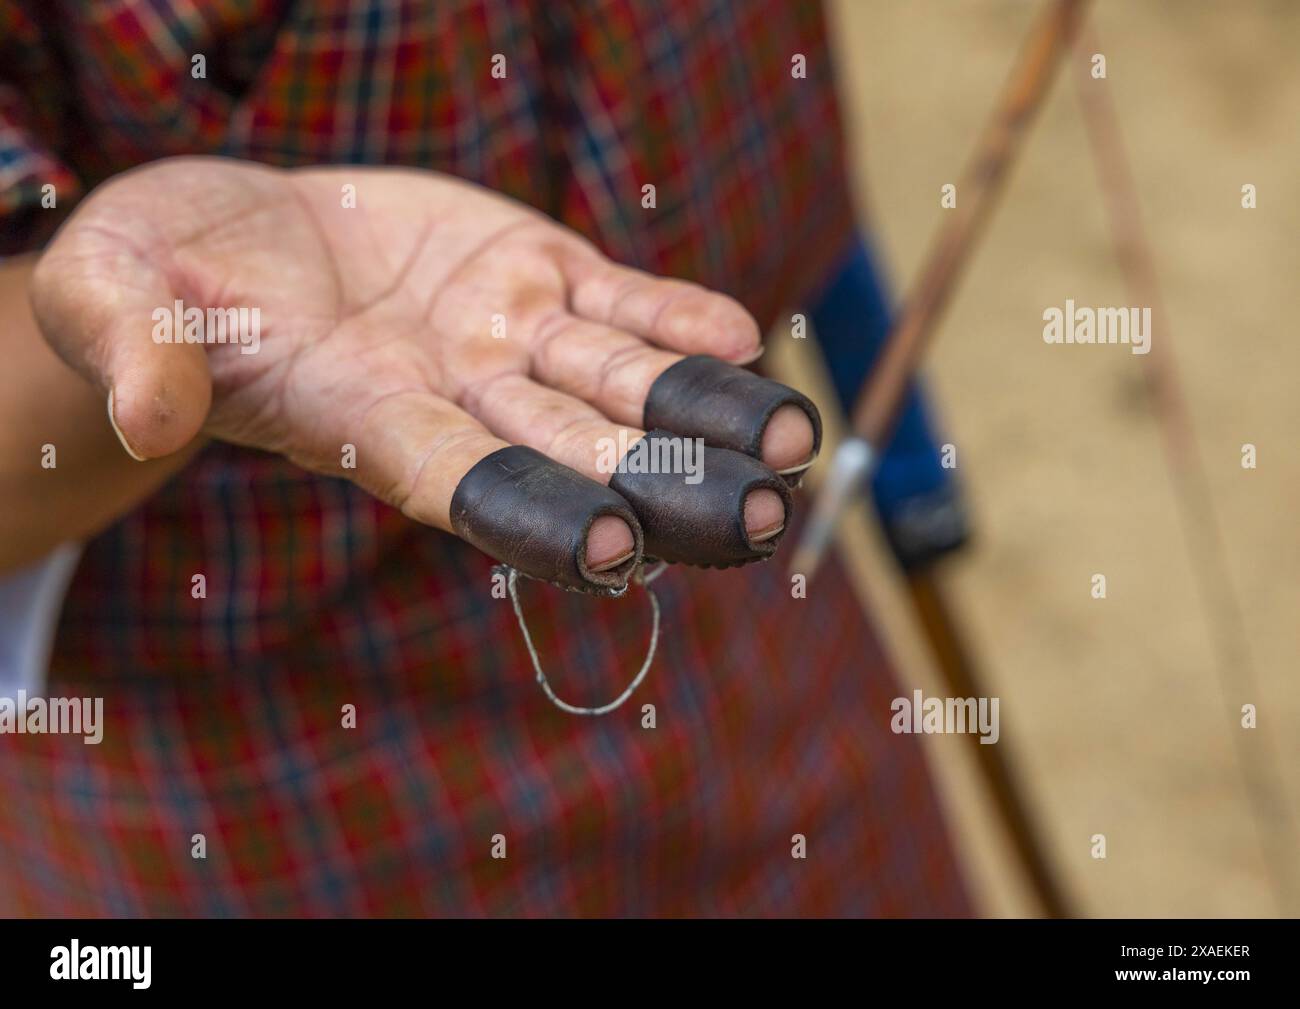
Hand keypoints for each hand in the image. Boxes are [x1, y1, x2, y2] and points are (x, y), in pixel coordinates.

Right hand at [31, 157, 814, 580]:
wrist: (234, 231)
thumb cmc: (159, 274)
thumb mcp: (117, 296)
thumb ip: (137, 353)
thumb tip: (147, 415)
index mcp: (360, 419)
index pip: (458, 478)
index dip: (533, 510)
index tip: (614, 551)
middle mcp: (454, 393)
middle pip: (575, 450)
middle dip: (666, 486)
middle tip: (756, 522)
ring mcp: (505, 335)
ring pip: (621, 384)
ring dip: (706, 411)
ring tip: (791, 442)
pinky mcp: (534, 271)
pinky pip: (619, 302)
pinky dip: (677, 321)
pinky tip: (744, 340)